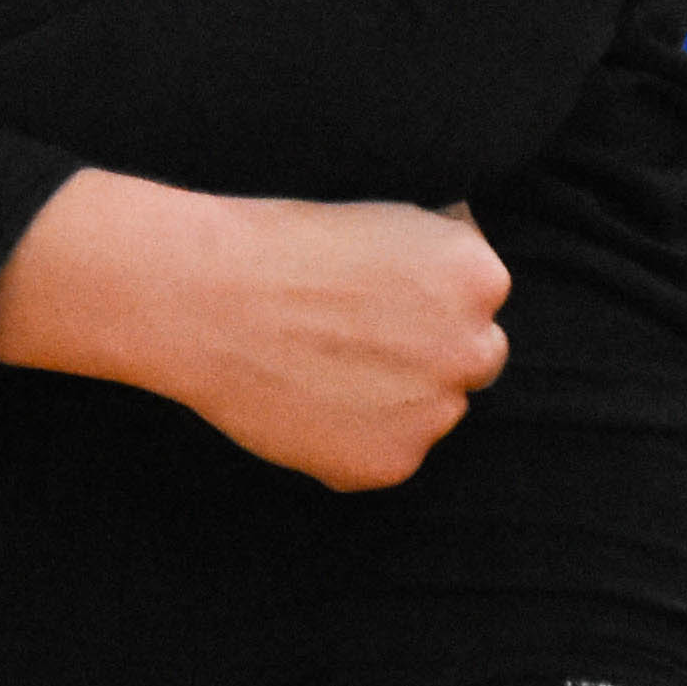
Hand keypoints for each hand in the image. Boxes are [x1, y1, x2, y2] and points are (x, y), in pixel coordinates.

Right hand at [0, 179, 509, 492]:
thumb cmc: (283, 244)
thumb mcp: (388, 220)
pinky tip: (305, 402)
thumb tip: (458, 288)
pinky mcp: (389, 464)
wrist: (206, 298)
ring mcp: (434, 414)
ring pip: (428, 413)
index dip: (431, 303)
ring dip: (393, 402)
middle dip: (430, 356)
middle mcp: (472, 349)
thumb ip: (438, 264)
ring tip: (318, 369)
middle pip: (472, 362)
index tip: (383, 303)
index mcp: (478, 277)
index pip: (480, 301)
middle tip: (358, 343)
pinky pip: (386, 454)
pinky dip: (352, 439)